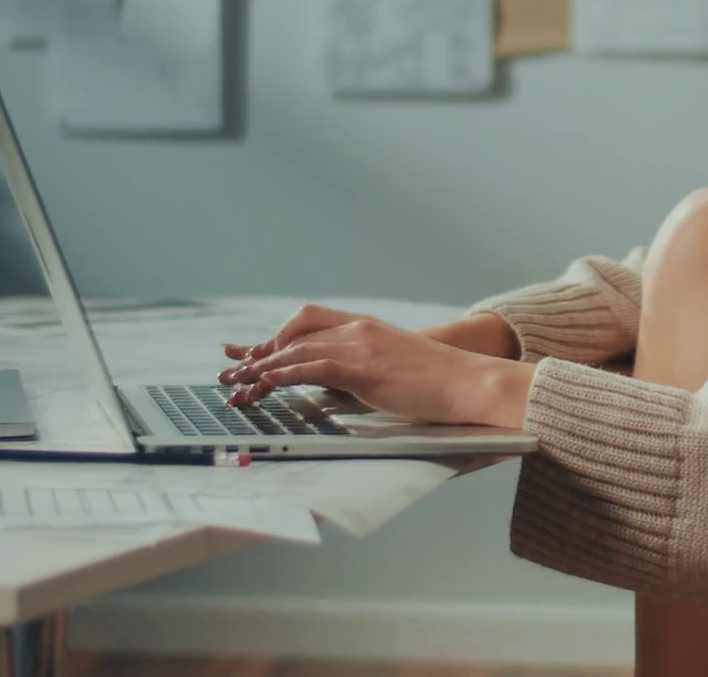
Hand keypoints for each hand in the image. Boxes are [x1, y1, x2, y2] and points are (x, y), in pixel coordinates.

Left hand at [217, 304, 533, 427]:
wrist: (471, 383)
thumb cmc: (442, 384)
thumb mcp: (398, 369)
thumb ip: (369, 370)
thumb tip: (348, 386)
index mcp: (367, 328)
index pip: (309, 322)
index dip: (277, 338)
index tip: (252, 355)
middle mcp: (359, 329)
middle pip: (295, 332)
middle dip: (261, 352)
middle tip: (235, 371)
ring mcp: (361, 345)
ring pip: (297, 349)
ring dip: (261, 367)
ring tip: (236, 383)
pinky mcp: (364, 366)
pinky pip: (312, 366)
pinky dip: (283, 372)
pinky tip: (265, 382)